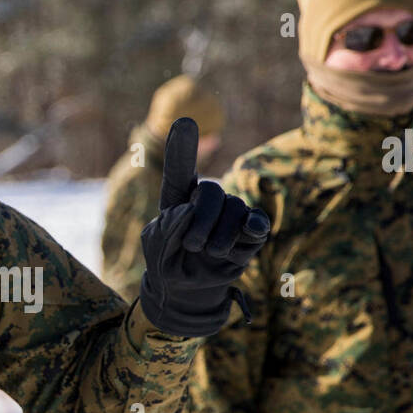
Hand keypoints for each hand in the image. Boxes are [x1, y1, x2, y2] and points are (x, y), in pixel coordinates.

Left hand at [139, 117, 269, 336]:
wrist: (186, 291)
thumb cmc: (167, 262)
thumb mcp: (156, 248)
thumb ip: (167, 228)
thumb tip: (190, 211)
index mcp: (178, 199)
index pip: (180, 171)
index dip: (182, 148)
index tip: (184, 121)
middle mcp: (206, 201)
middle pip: (211, 191)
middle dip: (202, 219)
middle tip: (192, 244)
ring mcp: (230, 214)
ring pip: (235, 210)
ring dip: (221, 237)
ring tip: (210, 254)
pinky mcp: (249, 233)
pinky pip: (256, 224)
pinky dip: (253, 228)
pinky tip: (250, 229)